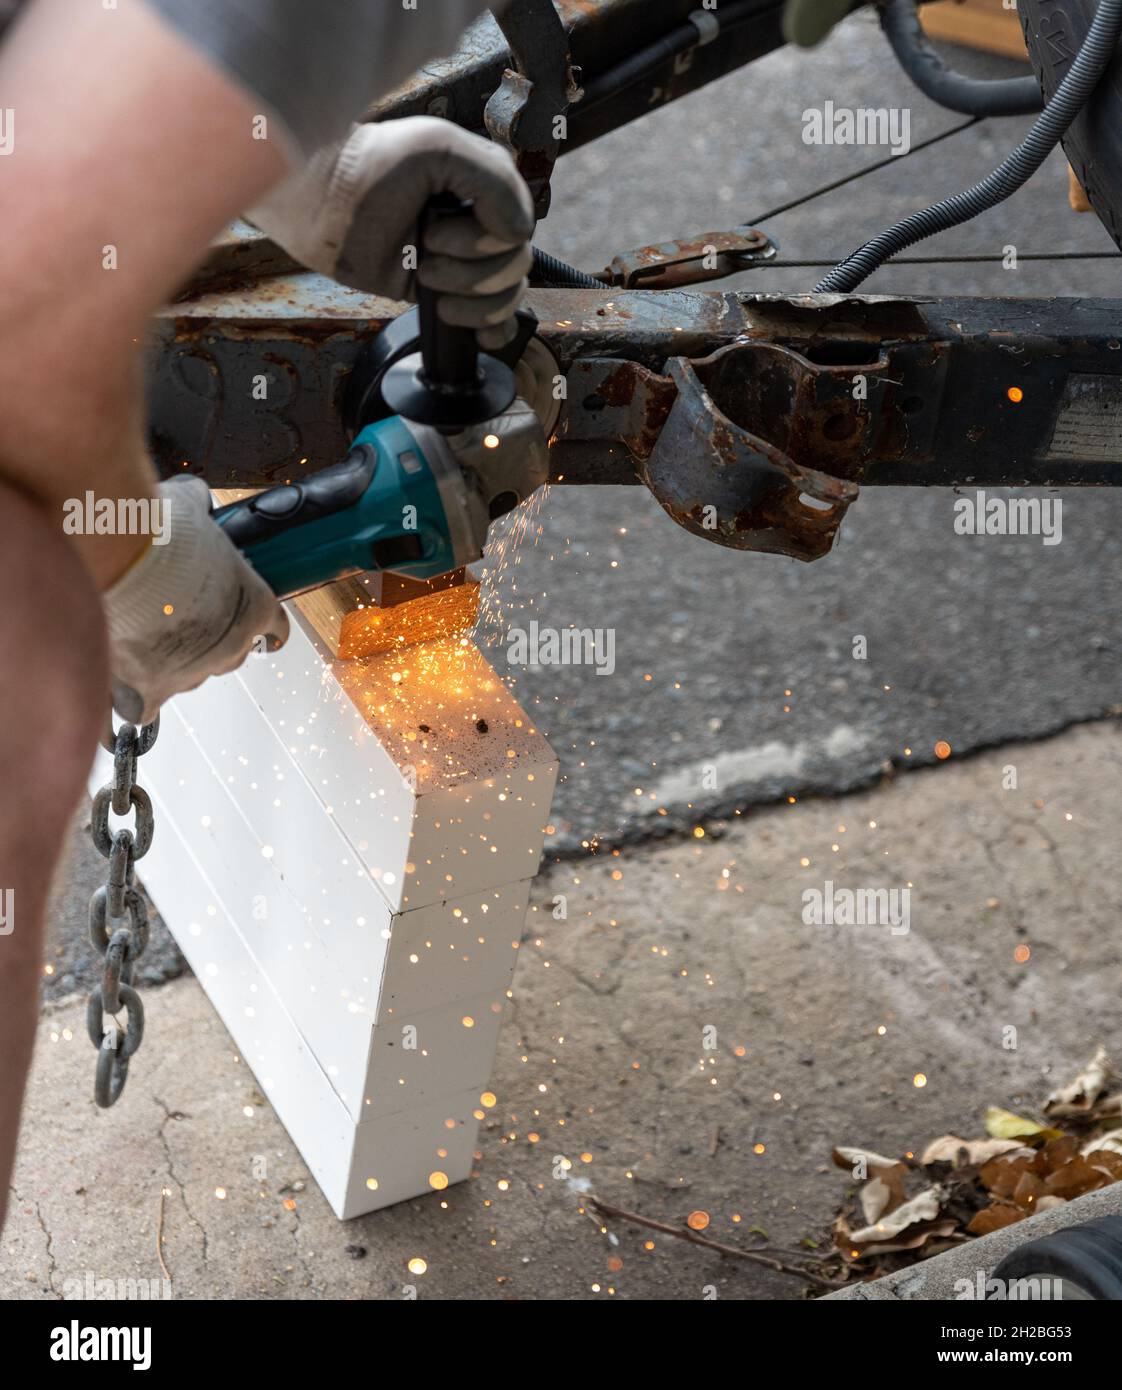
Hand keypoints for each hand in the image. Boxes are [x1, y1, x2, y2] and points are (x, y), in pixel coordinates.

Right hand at [103, 477, 288, 723]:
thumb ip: (200, 510)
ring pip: (188, 676)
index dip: (266, 627)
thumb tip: (196, 497)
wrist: (118, 559)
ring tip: (141, 633)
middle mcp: (231, 648)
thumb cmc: (161, 533)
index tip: (263, 630)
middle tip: (182, 613)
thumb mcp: (191, 508)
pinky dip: (133, 698)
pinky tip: (122, 689)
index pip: (276, 628)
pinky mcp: (150, 693)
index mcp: (254, 608)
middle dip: (211, 638)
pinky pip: (144, 706)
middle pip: (232, 654)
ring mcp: (191, 674)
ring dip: (171, 660)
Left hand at [248, 117, 534, 347]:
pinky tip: (479, 332)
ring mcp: (465, 259)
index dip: (485, 238)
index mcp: (487, 184)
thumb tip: (519, 234)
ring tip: (426, 278)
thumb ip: (494, 179)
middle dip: (471, 269)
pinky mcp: (447, 290)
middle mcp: (481, 221)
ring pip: (506, 295)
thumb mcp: (438, 147)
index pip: (520, 227)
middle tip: (426, 252)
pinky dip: (492, 328)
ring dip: (469, 297)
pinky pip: (495, 320)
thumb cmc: (369, 167)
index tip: (438, 231)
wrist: (321, 205)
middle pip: (516, 265)